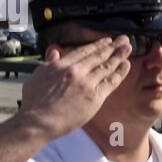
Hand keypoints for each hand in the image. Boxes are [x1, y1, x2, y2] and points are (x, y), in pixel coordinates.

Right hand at [17, 35, 131, 140]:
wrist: (38, 121)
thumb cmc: (34, 102)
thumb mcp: (37, 75)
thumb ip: (49, 63)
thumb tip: (54, 52)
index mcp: (62, 65)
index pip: (84, 51)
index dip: (97, 45)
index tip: (107, 40)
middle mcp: (76, 71)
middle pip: (98, 56)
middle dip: (112, 46)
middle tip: (123, 40)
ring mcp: (86, 84)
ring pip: (106, 67)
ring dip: (119, 56)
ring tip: (128, 48)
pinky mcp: (94, 97)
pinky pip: (110, 82)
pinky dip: (119, 73)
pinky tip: (125, 65)